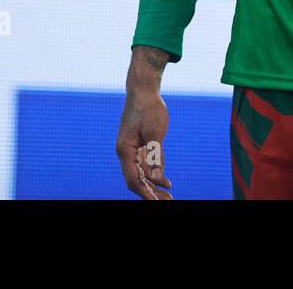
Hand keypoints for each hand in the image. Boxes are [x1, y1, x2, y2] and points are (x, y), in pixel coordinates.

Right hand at [116, 47, 174, 198]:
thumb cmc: (149, 107)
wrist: (143, 89)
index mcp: (125, 149)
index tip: (157, 203)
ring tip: (168, 196)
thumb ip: (155, 155)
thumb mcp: (154, 131)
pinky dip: (153, 175)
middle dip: (150, 193)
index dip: (145, 193)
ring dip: (152, 186)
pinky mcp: (137, 145)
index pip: (134, 179)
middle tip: (167, 202)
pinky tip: (165, 182)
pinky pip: (144, 165)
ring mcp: (130, 149)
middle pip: (136, 180)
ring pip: (140, 174)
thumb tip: (156, 179)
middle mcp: (125, 152)